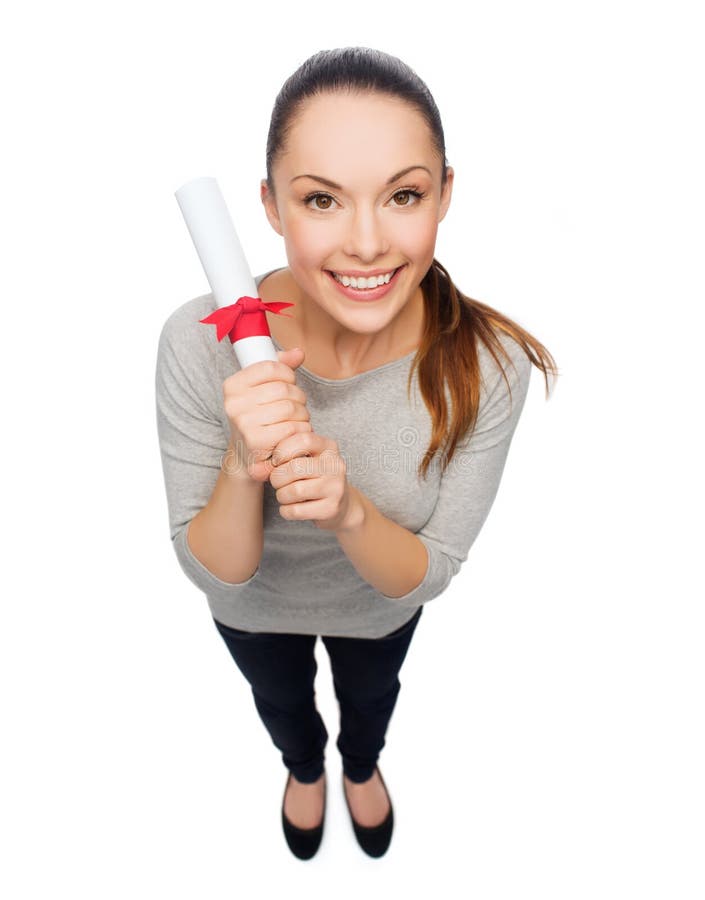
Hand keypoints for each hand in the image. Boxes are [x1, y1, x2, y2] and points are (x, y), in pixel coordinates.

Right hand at [222, 347, 311, 483]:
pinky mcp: (256, 442)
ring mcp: (243, 423)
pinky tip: (294, 433)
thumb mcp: (263, 390)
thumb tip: (298, 353)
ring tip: (296, 420)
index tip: (289, 383)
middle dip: (298, 398)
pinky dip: (300, 430)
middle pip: (284, 389)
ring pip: (291, 408)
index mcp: (233, 386)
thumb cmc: (259, 419)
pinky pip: (291, 428)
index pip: (270, 367)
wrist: (248, 457)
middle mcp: (234, 403)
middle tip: (296, 407)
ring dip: (302, 415)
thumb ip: (281, 367)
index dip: (288, 374)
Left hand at [268, 432, 363, 530]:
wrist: (340, 505)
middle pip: (295, 467)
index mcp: (329, 447)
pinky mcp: (331, 509)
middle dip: (277, 477)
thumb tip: (252, 470)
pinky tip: (290, 507)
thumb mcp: (305, 460)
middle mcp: (336, 465)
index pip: (303, 439)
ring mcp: (336, 488)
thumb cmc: (314, 479)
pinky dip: (286, 511)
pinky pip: (296, 510)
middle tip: (277, 482)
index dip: (282, 450)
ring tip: (285, 495)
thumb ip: (282, 458)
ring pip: (294, 490)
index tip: (276, 461)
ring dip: (281, 495)